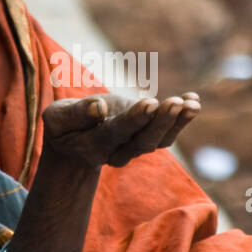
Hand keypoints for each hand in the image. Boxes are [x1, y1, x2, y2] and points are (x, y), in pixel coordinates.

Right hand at [41, 92, 199, 168]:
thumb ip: (76, 114)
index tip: (149, 102)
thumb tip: (100, 107)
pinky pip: (167, 133)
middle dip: (161, 121)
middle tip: (176, 102)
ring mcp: (135, 147)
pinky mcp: (146, 138)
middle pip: (143, 141)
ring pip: (159, 140)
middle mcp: (118, 151)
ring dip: (177, 122)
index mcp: (94, 145)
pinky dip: (182, 118)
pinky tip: (194, 100)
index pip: (116, 133)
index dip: (134, 120)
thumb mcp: (57, 118)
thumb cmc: (63, 127)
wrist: (73, 145)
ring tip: (192, 103)